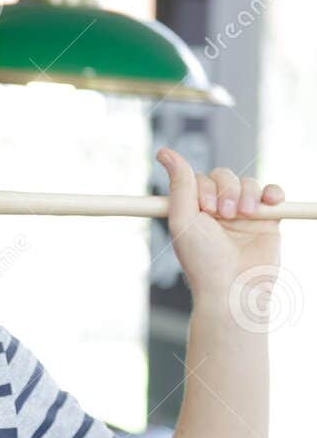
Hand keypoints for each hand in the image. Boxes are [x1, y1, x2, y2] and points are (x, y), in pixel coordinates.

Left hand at [156, 147, 283, 295]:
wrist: (235, 286)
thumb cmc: (203, 258)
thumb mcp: (183, 219)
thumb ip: (179, 184)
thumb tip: (164, 151)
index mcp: (193, 210)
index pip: (199, 179)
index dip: (204, 187)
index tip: (205, 209)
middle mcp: (216, 210)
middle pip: (224, 176)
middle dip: (225, 189)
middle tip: (224, 214)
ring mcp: (242, 214)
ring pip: (248, 182)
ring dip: (246, 193)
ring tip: (243, 214)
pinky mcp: (267, 219)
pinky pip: (272, 192)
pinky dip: (272, 192)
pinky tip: (269, 203)